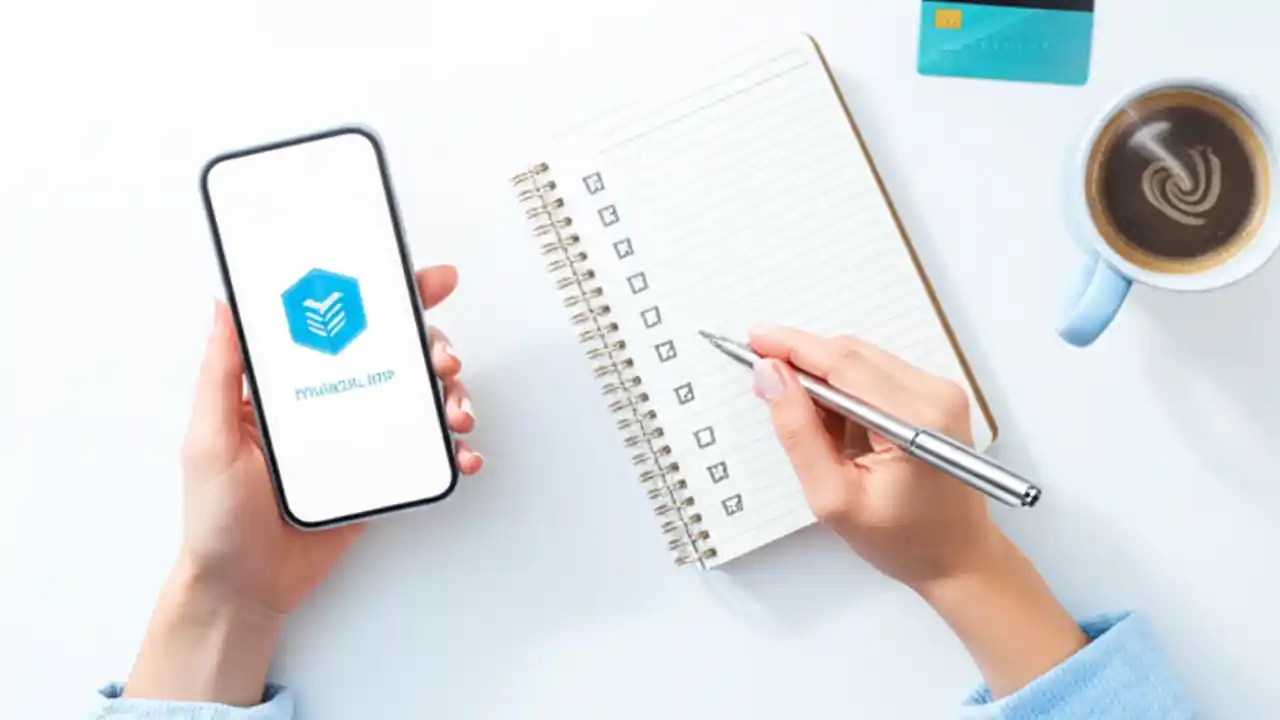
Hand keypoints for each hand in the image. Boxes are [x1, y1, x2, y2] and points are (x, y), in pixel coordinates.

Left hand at [125, 265, 479, 704]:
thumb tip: (222, 304)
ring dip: (453, 396)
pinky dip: (454, 450)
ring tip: (457, 415)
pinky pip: (427, 453)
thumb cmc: (216, 519)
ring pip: (423, 400)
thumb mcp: (209, 439)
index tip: (427, 282)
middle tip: (444, 359)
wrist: (244, 590)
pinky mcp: (381, 475)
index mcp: (292, 385)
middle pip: (398, 356)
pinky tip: (463, 453)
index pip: (344, 326)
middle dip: (435, 347)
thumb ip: (219, 374)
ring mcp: (361, 438)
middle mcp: (332, 403)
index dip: (389, 297)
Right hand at [749, 326, 995, 588]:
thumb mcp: (833, 497)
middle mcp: (935, 395)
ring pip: (862, 360)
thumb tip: (770, 376)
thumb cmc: (903, 540)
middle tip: (763, 381)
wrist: (958, 557)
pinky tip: (832, 423)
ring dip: (822, 378)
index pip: (841, 362)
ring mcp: (939, 392)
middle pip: (851, 353)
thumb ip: (798, 432)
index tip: (753, 340)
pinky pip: (877, 374)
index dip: (791, 346)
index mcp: (914, 420)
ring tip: (802, 419)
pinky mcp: (935, 396)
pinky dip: (845, 389)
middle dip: (801, 360)